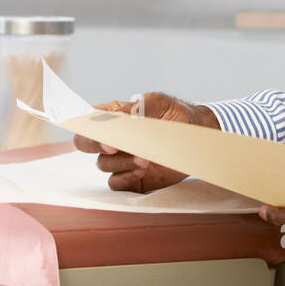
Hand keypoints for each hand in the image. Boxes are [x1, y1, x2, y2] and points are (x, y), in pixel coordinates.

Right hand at [72, 92, 219, 192]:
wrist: (198, 136)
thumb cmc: (175, 114)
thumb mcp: (158, 102)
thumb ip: (137, 107)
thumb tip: (120, 116)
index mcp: (113, 117)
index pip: (86, 121)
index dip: (86, 127)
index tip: (101, 132)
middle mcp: (112, 139)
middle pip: (86, 144)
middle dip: (96, 146)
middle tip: (114, 146)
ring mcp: (120, 159)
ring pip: (103, 165)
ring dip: (121, 162)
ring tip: (145, 157)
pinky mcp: (131, 178)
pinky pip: (116, 183)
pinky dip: (125, 178)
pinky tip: (141, 170)